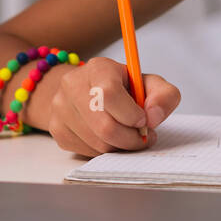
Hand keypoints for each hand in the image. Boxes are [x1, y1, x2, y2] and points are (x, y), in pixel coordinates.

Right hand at [46, 56, 180, 156]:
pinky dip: (105, 151)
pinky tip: (110, 139)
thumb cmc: (122, 89)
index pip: (109, 93)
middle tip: (143, 137)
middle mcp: (72, 84)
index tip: (144, 121)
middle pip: (104, 126)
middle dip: (130, 139)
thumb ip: (164, 95)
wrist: (87, 92)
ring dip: (120, 147)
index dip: (131, 114)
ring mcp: (60, 108)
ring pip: (97, 143)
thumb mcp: (148, 84)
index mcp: (97, 68)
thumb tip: (153, 117)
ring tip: (128, 136)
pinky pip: (87, 152)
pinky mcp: (57, 129)